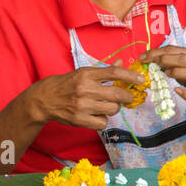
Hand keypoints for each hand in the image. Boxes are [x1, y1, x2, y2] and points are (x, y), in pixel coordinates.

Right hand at [26, 65, 144, 130]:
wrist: (44, 99)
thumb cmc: (66, 84)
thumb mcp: (82, 73)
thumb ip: (103, 71)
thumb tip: (121, 63)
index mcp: (86, 74)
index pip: (114, 73)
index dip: (130, 76)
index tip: (141, 80)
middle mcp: (85, 89)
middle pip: (117, 94)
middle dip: (128, 97)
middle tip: (128, 98)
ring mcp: (82, 105)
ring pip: (112, 110)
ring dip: (113, 109)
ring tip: (105, 106)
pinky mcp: (80, 119)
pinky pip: (103, 122)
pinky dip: (103, 120)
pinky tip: (96, 115)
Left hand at [142, 46, 185, 110]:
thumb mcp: (185, 65)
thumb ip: (171, 60)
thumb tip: (150, 59)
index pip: (174, 49)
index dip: (156, 52)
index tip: (142, 57)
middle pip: (181, 58)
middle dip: (163, 60)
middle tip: (149, 64)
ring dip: (174, 72)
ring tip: (165, 74)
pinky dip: (183, 92)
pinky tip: (176, 90)